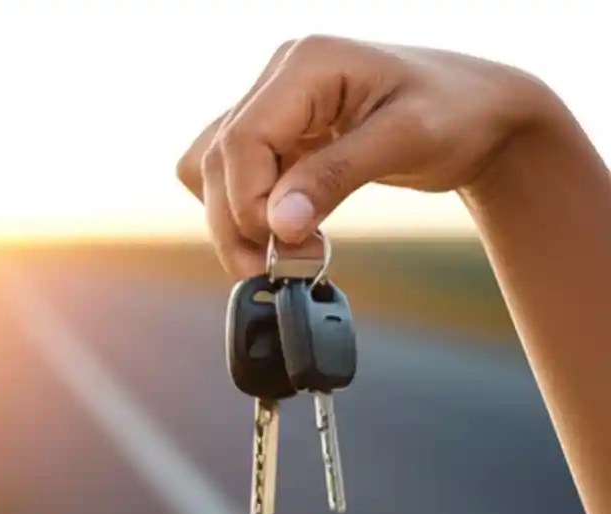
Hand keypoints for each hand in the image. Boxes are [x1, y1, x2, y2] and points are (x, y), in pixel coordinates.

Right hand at [174, 35, 557, 277]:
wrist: (483, 114)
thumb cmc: (459, 113)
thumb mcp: (406, 142)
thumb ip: (335, 178)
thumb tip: (278, 225)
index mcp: (306, 62)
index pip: (242, 140)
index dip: (248, 203)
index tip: (283, 249)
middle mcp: (278, 77)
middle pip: (217, 161)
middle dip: (238, 224)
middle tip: (276, 271)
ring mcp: (272, 103)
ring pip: (211, 172)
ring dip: (235, 223)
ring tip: (285, 258)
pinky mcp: (275, 133)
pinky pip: (230, 177)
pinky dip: (246, 212)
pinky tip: (287, 230)